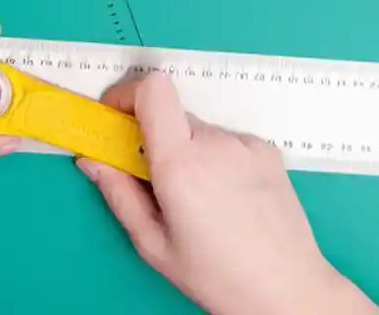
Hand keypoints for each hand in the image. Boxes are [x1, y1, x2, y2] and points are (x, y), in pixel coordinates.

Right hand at [76, 74, 378, 314]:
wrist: (287, 289)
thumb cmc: (220, 276)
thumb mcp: (153, 244)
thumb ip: (118, 194)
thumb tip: (91, 160)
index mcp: (182, 165)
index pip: (153, 90)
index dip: (127, 93)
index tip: (115, 115)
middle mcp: (216, 145)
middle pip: (170, 114)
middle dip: (153, 137)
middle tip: (153, 178)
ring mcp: (246, 144)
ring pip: (199, 130)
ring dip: (188, 151)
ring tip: (199, 199)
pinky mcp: (267, 150)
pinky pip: (226, 141)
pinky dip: (216, 159)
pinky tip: (225, 197)